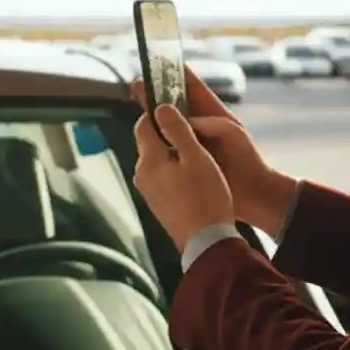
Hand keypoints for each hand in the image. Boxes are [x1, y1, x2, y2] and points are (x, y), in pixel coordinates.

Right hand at [132, 68, 297, 237]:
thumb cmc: (246, 158)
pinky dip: (155, 141)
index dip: (176, 74)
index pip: (192, 88)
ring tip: (136, 109)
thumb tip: (180, 120)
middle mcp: (199, 124)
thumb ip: (208, 122)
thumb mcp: (232, 132)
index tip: (160, 62)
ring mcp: (191, 142)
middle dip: (156, 94)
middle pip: (173, 104)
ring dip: (153, 117)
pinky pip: (166, 147)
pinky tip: (144, 139)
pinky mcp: (185, 161)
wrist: (252, 193)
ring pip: (167, 125)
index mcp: (212, 112)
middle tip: (137, 84)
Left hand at [132, 104, 233, 252]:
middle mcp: (142, 175)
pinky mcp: (158, 205)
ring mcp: (149, 192)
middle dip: (167, 134)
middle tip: (194, 133)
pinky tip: (195, 176)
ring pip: (157, 161)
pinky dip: (174, 170)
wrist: (207, 242)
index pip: (142, 125)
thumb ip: (177, 130)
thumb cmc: (205, 196)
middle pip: (149, 143)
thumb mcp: (196, 156)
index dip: (159, 113)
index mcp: (148, 161)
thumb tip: (160, 107)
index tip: (178, 110)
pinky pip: (162, 178)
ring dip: (173, 153)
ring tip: (198, 155)